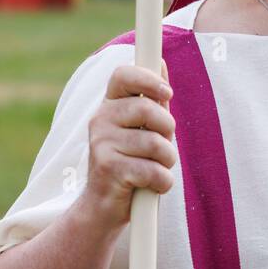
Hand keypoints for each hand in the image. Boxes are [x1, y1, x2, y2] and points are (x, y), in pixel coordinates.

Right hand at [82, 61, 176, 229]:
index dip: (148, 78)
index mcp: (110, 106)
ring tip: (157, 168)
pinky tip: (152, 185)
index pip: (123, 75)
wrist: (104, 205)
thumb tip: (162, 63)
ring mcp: (101, 145)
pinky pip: (154, 171)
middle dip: (168, 130)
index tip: (167, 93)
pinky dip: (163, 182)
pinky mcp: (109, 170)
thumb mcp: (142, 128)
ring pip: (156, 144)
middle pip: (146, 109)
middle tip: (164, 145)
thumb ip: (153, 100)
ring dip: (167, 161)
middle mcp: (100, 120)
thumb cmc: (131, 161)